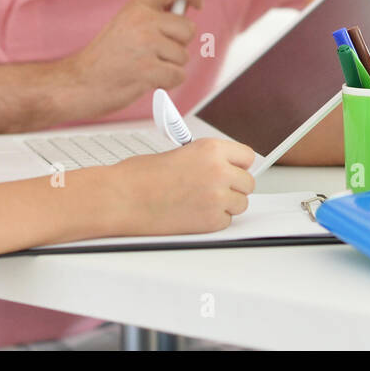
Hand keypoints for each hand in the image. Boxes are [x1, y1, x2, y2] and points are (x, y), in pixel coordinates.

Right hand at [68, 0, 202, 111]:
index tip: (197, 2)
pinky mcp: (148, 69)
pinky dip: (166, 82)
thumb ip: (153, 14)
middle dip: (178, 44)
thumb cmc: (105, 57)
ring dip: (169, 66)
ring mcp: (145, 44)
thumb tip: (186, 7)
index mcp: (136, 6)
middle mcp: (141, 20)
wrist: (79, 84)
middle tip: (154, 52)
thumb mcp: (125, 23)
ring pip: (183, 56)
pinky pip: (178, 75)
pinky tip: (146, 80)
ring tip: (144, 66)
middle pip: (188, 28)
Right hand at [106, 139, 255, 235]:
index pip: (247, 157)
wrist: (121, 198)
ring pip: (240, 204)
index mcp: (211, 149)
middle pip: (248, 183)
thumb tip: (225, 167)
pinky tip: (193, 214)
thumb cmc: (141, 176)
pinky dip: (213, 220)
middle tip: (217, 189)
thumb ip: (207, 159)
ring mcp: (216, 197)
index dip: (239, 165)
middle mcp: (219, 171)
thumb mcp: (180, 152)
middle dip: (234, 187)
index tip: (234, 169)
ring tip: (200, 202)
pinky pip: (226, 221)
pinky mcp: (210, 221)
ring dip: (226, 205)